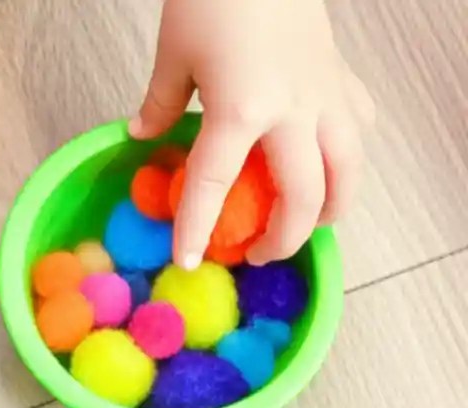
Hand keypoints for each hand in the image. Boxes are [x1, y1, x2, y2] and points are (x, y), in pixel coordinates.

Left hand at [131, 0, 374, 267]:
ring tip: (305, 224)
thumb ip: (159, 104)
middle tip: (256, 254)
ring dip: (330, 207)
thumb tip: (142, 136)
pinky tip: (329, 161)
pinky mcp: (342, 77)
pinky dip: (347, 154)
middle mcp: (293, 112)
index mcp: (241, 111)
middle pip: (302, 196)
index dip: (197, 228)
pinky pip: (358, 127)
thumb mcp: (173, 55)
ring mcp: (325, 96)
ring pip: (347, 170)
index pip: (214, 186)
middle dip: (282, 237)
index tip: (188, 260)